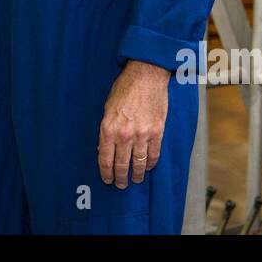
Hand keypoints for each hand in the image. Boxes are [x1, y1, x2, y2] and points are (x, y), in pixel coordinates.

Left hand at [97, 60, 169, 187]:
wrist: (146, 76)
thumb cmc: (124, 89)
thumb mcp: (107, 108)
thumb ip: (106, 129)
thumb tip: (104, 147)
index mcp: (108, 128)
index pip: (105, 158)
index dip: (106, 172)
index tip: (107, 180)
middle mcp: (124, 135)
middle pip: (122, 165)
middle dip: (121, 178)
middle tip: (121, 185)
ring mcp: (142, 134)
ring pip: (139, 163)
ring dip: (137, 174)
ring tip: (135, 180)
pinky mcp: (157, 132)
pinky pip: (154, 154)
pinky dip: (151, 163)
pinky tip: (148, 167)